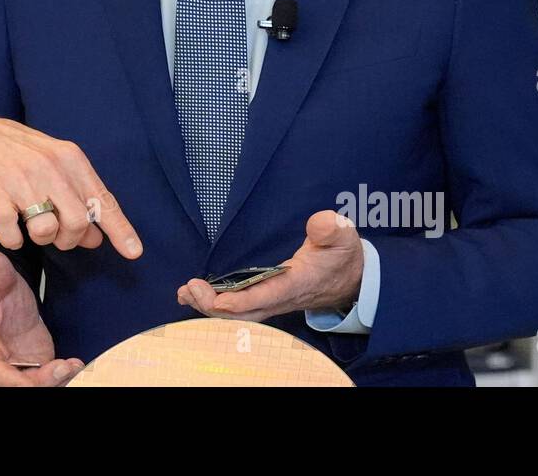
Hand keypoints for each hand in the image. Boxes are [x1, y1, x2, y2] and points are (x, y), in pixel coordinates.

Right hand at [0, 110, 141, 257]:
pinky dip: (12, 239)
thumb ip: (77, 195)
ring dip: (40, 238)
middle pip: (77, 222)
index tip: (134, 253)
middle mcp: (50, 168)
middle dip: (70, 239)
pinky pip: (11, 233)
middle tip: (57, 234)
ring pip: (46, 230)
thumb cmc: (14, 151)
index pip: (101, 199)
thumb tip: (97, 235)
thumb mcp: (52, 163)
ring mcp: (21, 180)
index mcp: (70, 158)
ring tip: (31, 226)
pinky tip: (10, 230)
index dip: (120, 229)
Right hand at [0, 252, 84, 386]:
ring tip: (71, 367)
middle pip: (13, 385)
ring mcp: (14, 373)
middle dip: (39, 382)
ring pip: (31, 386)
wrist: (14, 309)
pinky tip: (74, 365)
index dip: (9, 380)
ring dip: (53, 381)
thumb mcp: (1, 285)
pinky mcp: (33, 375)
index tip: (29, 384)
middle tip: (62, 369)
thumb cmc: (1, 300)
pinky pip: (45, 382)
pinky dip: (61, 377)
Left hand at [176, 211, 363, 321]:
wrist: (353, 279)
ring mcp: (273, 302)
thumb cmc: (343, 256)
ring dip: (210, 306)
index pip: (266, 297)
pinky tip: (194, 295)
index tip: (217, 299)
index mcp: (297, 283)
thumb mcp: (343, 237)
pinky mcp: (267, 299)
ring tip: (185, 293)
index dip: (241, 301)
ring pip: (238, 314)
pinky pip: (238, 309)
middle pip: (244, 313)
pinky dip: (215, 304)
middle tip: (189, 288)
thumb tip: (319, 222)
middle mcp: (281, 298)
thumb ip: (332, 228)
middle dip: (214, 306)